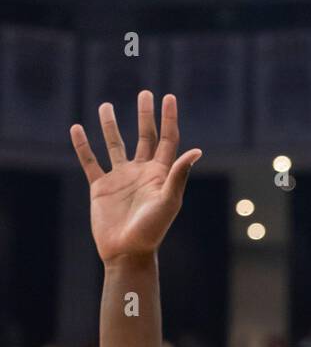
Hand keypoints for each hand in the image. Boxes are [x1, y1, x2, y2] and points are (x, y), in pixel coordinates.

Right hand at [70, 92, 200, 262]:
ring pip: (115, 145)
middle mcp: (141, 173)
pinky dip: (83, 146)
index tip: (169, 97)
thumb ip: (178, 175)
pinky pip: (90, 161)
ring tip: (105, 105)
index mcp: (161, 175)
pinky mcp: (100, 187)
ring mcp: (120, 179)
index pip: (167, 140)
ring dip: (110, 126)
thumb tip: (196, 151)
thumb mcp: (168, 201)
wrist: (127, 253)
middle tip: (145, 93)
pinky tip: (77, 128)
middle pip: (145, 137)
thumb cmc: (152, 230)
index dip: (169, 118)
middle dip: (145, 115)